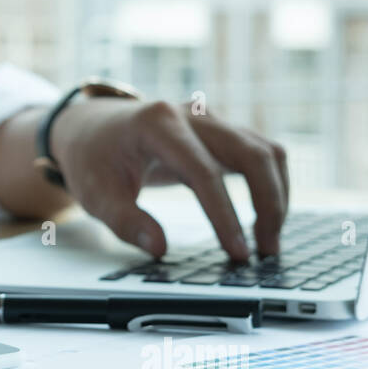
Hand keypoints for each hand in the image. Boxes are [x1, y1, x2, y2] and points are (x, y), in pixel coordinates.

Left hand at [49, 98, 288, 260]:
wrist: (90, 127)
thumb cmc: (93, 159)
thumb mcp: (95, 194)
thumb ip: (125, 222)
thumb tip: (159, 248)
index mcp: (158, 124)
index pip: (203, 171)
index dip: (225, 215)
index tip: (237, 253)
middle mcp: (192, 115)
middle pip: (251, 154)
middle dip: (268, 204)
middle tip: (265, 251)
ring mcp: (210, 120)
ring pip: (265, 152)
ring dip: (276, 196)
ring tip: (268, 242)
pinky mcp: (221, 132)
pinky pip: (261, 154)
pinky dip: (271, 186)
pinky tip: (265, 220)